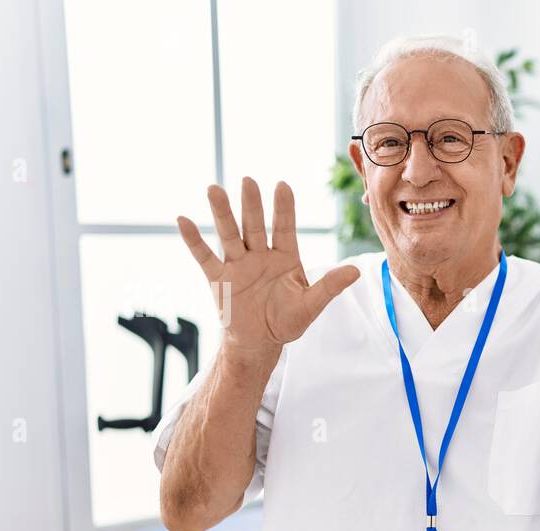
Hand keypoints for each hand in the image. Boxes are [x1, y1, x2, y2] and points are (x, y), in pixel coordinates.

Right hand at [176, 178, 359, 356]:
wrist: (260, 342)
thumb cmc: (287, 322)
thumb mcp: (311, 305)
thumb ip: (329, 286)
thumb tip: (356, 271)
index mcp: (285, 257)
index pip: (284, 228)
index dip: (283, 209)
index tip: (282, 185)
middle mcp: (260, 255)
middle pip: (254, 225)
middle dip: (252, 204)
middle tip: (248, 181)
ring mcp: (237, 264)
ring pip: (229, 234)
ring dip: (222, 213)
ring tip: (214, 189)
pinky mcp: (218, 277)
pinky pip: (204, 256)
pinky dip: (193, 240)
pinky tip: (183, 220)